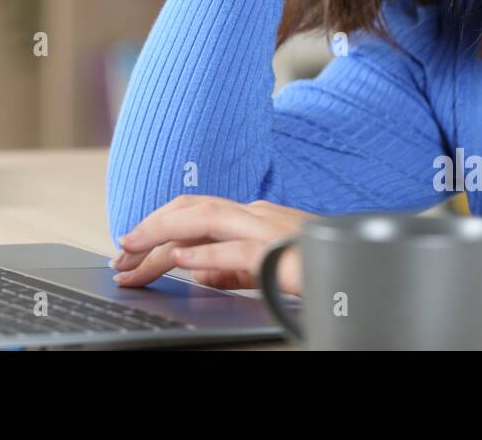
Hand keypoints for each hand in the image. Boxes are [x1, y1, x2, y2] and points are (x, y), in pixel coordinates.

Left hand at [110, 196, 313, 294]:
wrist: (361, 268)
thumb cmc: (316, 267)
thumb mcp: (264, 267)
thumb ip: (230, 266)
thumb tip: (195, 271)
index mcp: (251, 215)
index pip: (193, 212)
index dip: (156, 224)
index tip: (129, 246)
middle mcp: (254, 213)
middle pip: (190, 210)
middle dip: (149, 227)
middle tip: (119, 254)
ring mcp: (266, 228)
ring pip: (204, 220)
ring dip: (163, 235)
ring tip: (133, 251)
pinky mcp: (279, 251)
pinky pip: (236, 250)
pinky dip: (205, 253)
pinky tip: (182, 261)